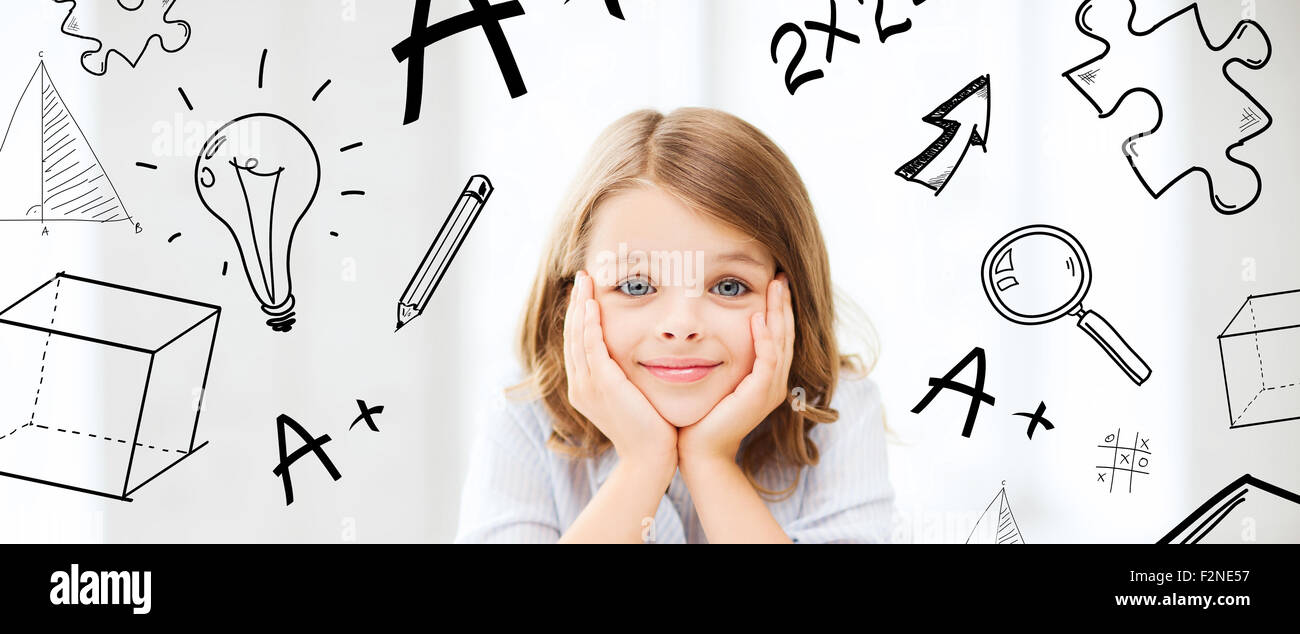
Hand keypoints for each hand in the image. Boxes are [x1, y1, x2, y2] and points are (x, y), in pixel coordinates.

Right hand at [563, 270, 677, 471]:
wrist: (650, 459)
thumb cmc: (651, 430)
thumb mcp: (634, 397)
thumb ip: (629, 376)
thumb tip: (643, 356)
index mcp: (584, 388)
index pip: (577, 343)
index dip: (579, 316)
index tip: (586, 292)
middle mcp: (580, 385)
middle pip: (572, 335)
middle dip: (576, 304)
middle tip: (582, 276)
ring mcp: (587, 385)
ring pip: (577, 336)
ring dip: (580, 305)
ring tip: (584, 280)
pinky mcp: (602, 384)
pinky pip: (591, 346)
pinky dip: (589, 324)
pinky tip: (592, 304)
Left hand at [678, 274, 794, 464]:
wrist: (698, 450)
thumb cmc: (700, 416)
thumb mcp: (715, 379)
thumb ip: (720, 357)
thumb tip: (705, 332)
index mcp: (766, 378)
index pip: (777, 336)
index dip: (778, 309)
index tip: (772, 281)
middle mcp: (774, 382)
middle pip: (786, 335)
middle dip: (783, 304)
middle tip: (780, 276)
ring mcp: (770, 389)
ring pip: (781, 343)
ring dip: (779, 313)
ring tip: (775, 287)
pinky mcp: (759, 395)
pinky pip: (767, 360)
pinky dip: (765, 338)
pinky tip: (759, 318)